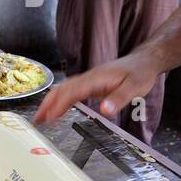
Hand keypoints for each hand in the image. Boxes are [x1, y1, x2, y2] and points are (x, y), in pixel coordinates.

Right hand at [33, 50, 160, 125]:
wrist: (144, 61)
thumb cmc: (140, 74)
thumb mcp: (134, 87)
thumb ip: (118, 99)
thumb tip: (104, 111)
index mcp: (97, 78)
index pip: (73, 91)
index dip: (60, 104)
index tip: (50, 117)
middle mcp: (89, 77)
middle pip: (62, 89)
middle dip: (48, 103)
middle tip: (36, 119)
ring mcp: (89, 79)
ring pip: (64, 88)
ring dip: (51, 101)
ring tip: (40, 117)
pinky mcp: (91, 83)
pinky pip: (71, 90)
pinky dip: (60, 99)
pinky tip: (56, 108)